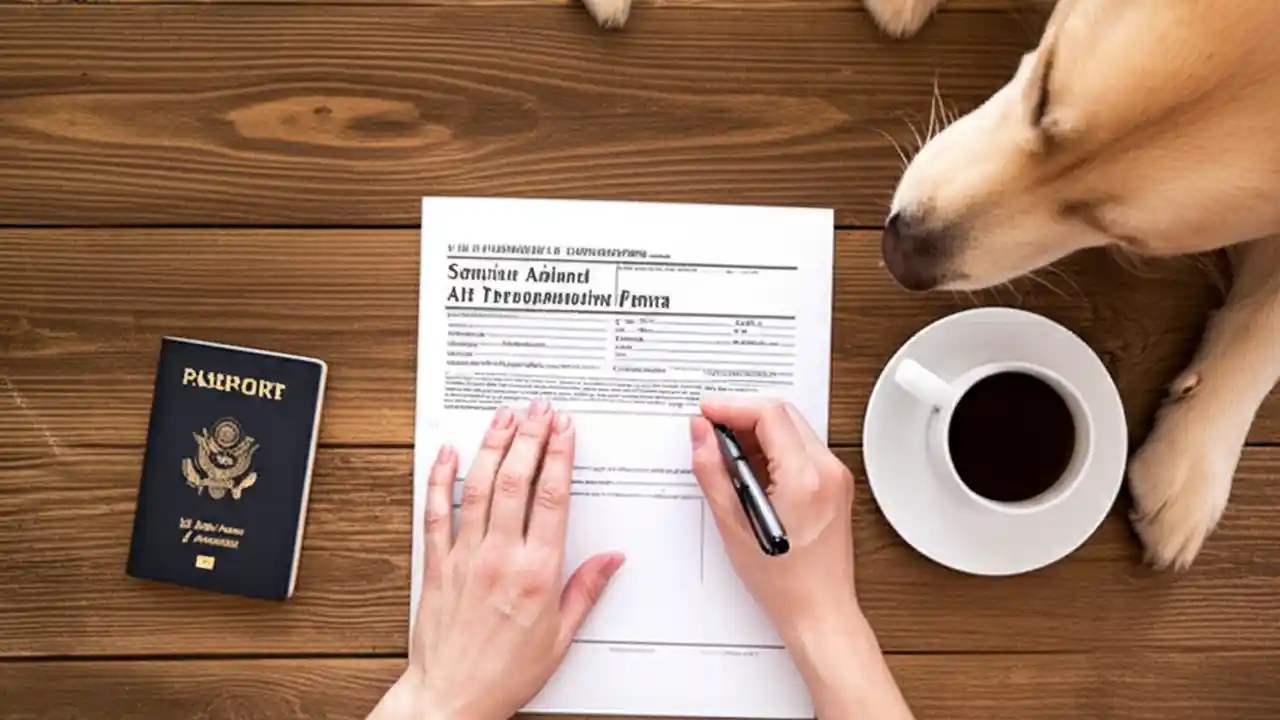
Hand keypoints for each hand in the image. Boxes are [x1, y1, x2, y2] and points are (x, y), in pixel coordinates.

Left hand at [369, 400, 624, 719]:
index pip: (551, 498)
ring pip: (478, 487)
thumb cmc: (506, 672)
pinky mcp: (437, 564)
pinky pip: (436, 512)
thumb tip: (612, 559)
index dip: (559, 455)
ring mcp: (465, 557)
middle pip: (516, 481)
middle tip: (538, 409)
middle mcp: (499, 558)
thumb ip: (586, 590)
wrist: (453, 698)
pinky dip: (441, 478)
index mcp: (537, 573)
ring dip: (492, 445)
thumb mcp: (561, 636)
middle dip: (529, 437)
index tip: (565, 430)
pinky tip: (449, 453)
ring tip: (503, 416)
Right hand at [690, 396, 911, 718]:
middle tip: (710, 430)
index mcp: (805, 477)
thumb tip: (701, 434)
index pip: (769, 414)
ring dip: (757, 431)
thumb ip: (713, 472)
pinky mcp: (834, 485)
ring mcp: (835, 477)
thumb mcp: (734, 525)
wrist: (819, 611)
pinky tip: (750, 470)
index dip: (731, 406)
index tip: (706, 411)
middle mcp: (827, 470)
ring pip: (792, 428)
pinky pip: (801, 449)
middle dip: (743, 414)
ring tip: (726, 456)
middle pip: (783, 414)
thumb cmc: (784, 582)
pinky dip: (773, 448)